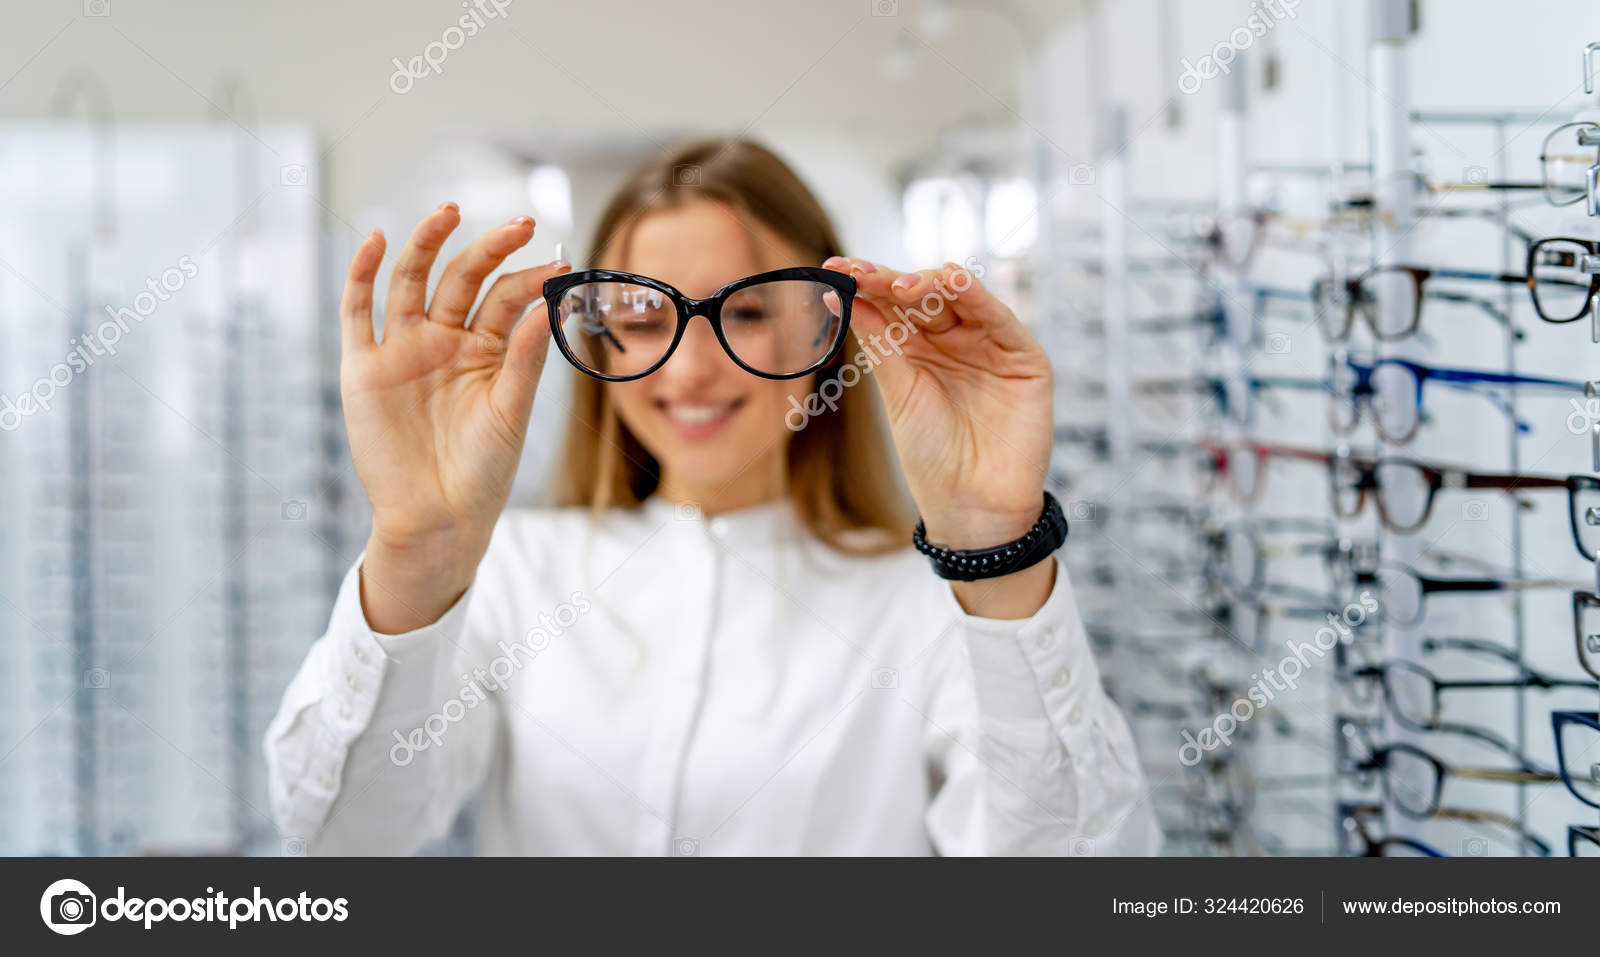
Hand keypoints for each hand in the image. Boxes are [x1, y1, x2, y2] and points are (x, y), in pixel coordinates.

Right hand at [339, 204, 569, 630]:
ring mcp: (402, 350)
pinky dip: (362, 275)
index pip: (506, 299)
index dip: (528, 280)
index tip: (558, 265)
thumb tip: (549, 305)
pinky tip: (377, 241)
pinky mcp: (364, 368)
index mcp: (484, 351)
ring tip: (449, 213)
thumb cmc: (483, 472)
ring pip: (411, 282)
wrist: (437, 519)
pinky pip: (358, 312)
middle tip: (520, 224)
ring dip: (426, 245)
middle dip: (487, 249)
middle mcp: (443, 341)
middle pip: (461, 280)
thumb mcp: (511, 411)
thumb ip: (525, 358)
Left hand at [822, 257, 1051, 549]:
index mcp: (920, 347)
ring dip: (932, 284)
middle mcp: (956, 339)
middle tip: (860, 274)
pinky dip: (978, 298)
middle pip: (925, 296)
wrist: (971, 505)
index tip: (835, 271)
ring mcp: (991, 345)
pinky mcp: (1024, 358)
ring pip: (961, 300)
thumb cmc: (932, 455)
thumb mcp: (898, 392)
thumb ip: (881, 342)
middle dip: (892, 281)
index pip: (894, 305)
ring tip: (902, 284)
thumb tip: (843, 296)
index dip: (867, 285)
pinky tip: (954, 281)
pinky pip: (1001, 319)